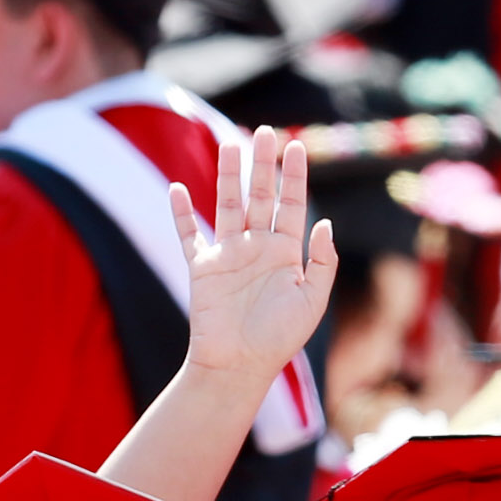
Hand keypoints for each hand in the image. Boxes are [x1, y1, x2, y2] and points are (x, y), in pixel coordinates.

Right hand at [174, 127, 336, 387]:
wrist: (240, 367)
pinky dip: (180, 214)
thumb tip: (324, 224)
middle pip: (260, 197)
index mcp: (285, 254)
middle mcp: (256, 249)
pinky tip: (176, 189)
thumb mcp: (312, 302)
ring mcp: (228, 256)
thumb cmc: (279, 340)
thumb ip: (322, 263)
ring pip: (228, 205)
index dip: (294, 176)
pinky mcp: (202, 269)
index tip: (297, 147)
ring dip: (228, 176)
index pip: (291, 206)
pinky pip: (189, 236)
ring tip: (231, 144)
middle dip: (263, 165)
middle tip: (264, 133)